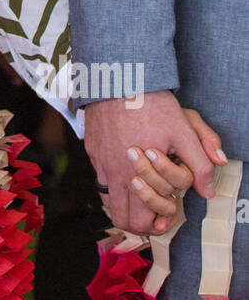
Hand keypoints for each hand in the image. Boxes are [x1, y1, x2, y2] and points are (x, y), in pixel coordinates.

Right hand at [83, 89, 225, 235]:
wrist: (117, 78)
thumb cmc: (151, 104)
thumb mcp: (184, 131)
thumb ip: (199, 163)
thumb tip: (207, 190)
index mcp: (137, 175)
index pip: (145, 217)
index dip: (162, 220)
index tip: (170, 210)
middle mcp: (115, 174)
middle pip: (123, 218)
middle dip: (142, 221)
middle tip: (157, 212)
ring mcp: (100, 163)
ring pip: (109, 202)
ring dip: (126, 205)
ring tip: (142, 195)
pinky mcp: (92, 151)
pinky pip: (101, 179)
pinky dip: (114, 184)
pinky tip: (128, 170)